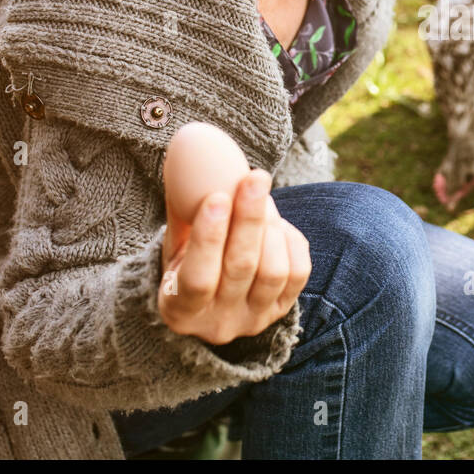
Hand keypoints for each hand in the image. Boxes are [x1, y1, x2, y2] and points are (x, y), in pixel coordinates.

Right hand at [158, 168, 310, 344]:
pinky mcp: (283, 311)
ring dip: (271, 226)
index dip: (208, 237)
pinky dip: (291, 240)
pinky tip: (277, 223)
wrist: (211, 297)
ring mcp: (254, 320)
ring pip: (273, 271)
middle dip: (250, 218)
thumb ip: (182, 206)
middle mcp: (219, 324)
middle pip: (240, 268)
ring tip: (262, 198)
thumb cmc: (186, 259)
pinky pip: (298, 273)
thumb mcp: (175, 241)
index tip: (217, 196)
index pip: (197, 278)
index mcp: (180, 310)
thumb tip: (189, 149)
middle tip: (256, 177)